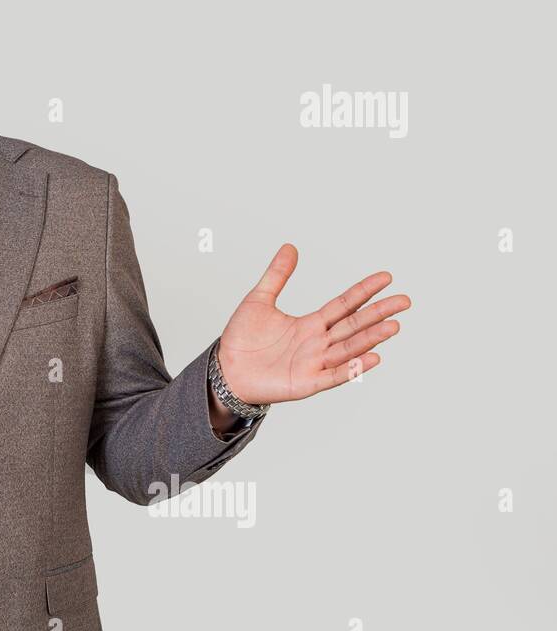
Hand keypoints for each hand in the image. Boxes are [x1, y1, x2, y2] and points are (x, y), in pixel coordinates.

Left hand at [215, 244, 409, 405]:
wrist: (225, 370)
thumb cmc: (242, 339)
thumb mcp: (258, 300)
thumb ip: (277, 276)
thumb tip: (290, 247)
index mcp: (310, 324)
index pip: (344, 304)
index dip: (364, 291)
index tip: (386, 277)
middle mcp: (318, 343)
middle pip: (354, 325)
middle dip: (379, 313)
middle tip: (405, 300)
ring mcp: (314, 364)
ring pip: (349, 348)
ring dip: (371, 338)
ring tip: (394, 326)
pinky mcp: (306, 383)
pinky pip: (334, 375)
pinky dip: (352, 368)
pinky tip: (372, 358)